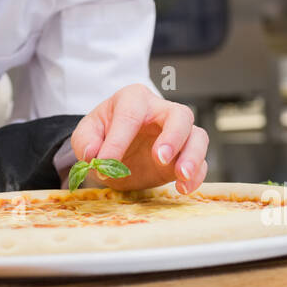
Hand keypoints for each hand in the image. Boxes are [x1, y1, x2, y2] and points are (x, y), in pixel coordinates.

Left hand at [68, 84, 209, 192]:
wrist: (115, 152)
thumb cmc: (103, 135)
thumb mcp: (86, 134)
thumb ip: (85, 140)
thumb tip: (93, 154)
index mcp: (133, 99)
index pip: (131, 115)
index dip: (118, 140)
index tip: (106, 164)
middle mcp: (161, 111)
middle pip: (180, 115)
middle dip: (173, 137)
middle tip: (160, 158)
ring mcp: (177, 134)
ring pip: (198, 136)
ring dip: (192, 156)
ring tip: (181, 175)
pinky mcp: (185, 156)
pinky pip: (201, 162)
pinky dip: (197, 175)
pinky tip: (183, 188)